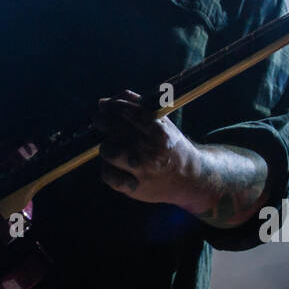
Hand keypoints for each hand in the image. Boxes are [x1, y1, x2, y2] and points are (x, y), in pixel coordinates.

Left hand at [92, 90, 202, 205]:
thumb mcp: (162, 121)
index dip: (112, 106)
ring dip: (106, 145)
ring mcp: (142, 170)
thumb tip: (108, 101)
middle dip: (101, 121)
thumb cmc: (170, 144)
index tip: (104, 105)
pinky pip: (107, 174)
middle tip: (98, 119)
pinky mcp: (134, 188)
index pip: (128, 112)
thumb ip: (138, 106)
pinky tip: (113, 163)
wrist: (190, 177)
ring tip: (110, 144)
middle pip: (114, 130)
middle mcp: (150, 151)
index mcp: (160, 132)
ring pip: (108, 151)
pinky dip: (106, 167)